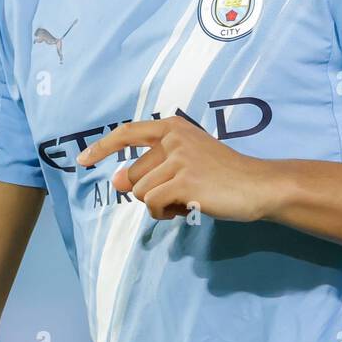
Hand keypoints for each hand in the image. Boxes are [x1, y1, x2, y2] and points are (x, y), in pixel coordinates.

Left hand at [75, 116, 272, 222]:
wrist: (258, 186)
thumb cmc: (222, 176)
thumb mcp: (184, 165)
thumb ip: (150, 168)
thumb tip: (115, 181)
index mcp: (173, 127)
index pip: (127, 132)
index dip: (102, 147)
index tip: (82, 160)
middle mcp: (173, 138)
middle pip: (133, 174)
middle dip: (149, 192)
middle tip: (181, 194)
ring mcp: (179, 158)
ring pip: (141, 193)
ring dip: (160, 205)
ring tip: (188, 200)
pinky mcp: (183, 181)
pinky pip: (152, 204)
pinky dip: (164, 213)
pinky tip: (187, 208)